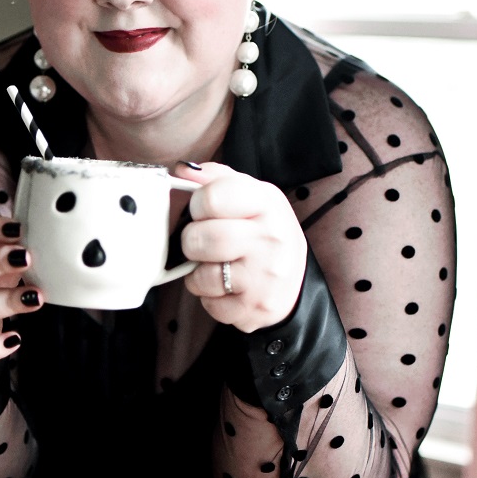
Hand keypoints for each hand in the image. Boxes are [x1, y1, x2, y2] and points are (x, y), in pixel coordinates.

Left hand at [175, 163, 307, 332]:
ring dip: (199, 274)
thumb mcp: (252, 197)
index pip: (211, 198)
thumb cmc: (264, 234)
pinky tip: (227, 288)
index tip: (203, 213)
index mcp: (267, 202)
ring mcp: (265, 276)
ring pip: (201, 276)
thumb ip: (217, 179)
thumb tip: (181, 170)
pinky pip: (210, 304)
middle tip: (204, 244)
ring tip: (217, 267)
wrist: (294, 284)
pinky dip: (211, 298)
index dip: (197, 206)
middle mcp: (271, 238)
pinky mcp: (255, 307)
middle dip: (192, 242)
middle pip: (200, 238)